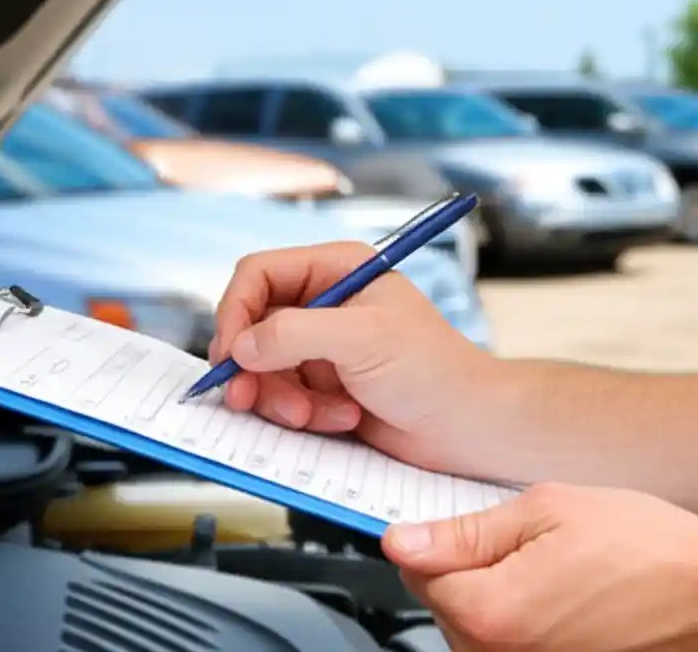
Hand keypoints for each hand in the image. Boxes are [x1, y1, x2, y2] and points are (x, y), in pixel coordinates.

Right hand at [211, 241, 506, 472]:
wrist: (468, 428)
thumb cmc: (434, 371)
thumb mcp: (363, 340)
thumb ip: (295, 334)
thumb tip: (240, 346)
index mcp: (338, 270)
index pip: (259, 275)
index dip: (235, 312)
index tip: (229, 355)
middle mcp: (325, 305)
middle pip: (252, 326)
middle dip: (254, 368)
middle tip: (247, 398)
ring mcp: (323, 349)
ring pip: (263, 369)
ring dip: (281, 398)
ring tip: (317, 415)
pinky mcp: (324, 389)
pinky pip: (284, 399)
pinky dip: (305, 416)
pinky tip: (344, 419)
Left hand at [383, 483, 697, 650]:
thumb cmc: (650, 551)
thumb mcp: (549, 510)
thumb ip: (465, 531)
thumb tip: (402, 540)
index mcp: (490, 612)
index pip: (417, 572)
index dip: (438, 538)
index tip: (462, 525)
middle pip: (444, 607)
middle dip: (469, 571)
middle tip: (530, 544)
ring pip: (474, 632)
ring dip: (497, 601)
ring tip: (557, 575)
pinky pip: (511, 649)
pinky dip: (525, 626)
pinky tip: (564, 603)